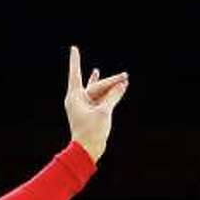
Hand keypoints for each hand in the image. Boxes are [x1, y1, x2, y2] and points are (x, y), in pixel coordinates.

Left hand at [65, 48, 128, 162]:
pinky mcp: (90, 112)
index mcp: (75, 97)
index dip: (75, 60)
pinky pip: (100, 98)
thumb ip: (113, 95)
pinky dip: (108, 93)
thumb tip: (123, 84)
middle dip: (111, 81)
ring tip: (124, 78)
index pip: (76, 74)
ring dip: (111, 86)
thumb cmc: (91, 132)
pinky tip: (112, 84)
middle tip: (125, 76)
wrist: (87, 151)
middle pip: (95, 85)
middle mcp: (78, 99)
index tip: (74, 48)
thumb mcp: (104, 111)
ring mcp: (84, 106)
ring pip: (99, 92)